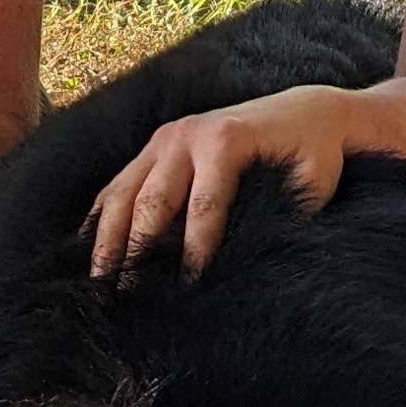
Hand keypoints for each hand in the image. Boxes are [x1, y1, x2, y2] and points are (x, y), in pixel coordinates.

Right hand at [87, 90, 353, 281]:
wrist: (307, 111)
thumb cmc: (315, 152)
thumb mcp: (315, 181)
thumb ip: (292, 217)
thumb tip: (264, 269)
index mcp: (224, 141)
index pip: (203, 207)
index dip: (194, 252)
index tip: (186, 290)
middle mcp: (186, 134)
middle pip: (152, 200)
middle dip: (139, 250)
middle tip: (128, 295)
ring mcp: (165, 138)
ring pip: (124, 191)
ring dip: (109, 237)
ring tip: (98, 280)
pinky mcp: (155, 145)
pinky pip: (120, 183)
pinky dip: (102, 216)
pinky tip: (89, 249)